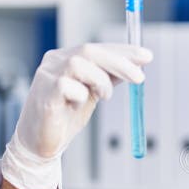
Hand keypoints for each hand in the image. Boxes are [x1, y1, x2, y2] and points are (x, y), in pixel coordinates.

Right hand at [1, 43, 152, 188]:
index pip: (98, 47)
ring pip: (79, 64)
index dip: (123, 51)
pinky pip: (66, 86)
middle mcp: (55, 61)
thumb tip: (137, 67)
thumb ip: (110, 78)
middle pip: (89, 51)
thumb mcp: (94, 92)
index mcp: (67, 57)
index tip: (146, 56)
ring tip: (104, 97)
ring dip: (100, 81)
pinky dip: (80, 95)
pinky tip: (77, 105)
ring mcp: (46, 76)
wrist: (41, 141)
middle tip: (140, 77)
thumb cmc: (66, 114)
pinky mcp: (44, 94)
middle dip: (119, 62)